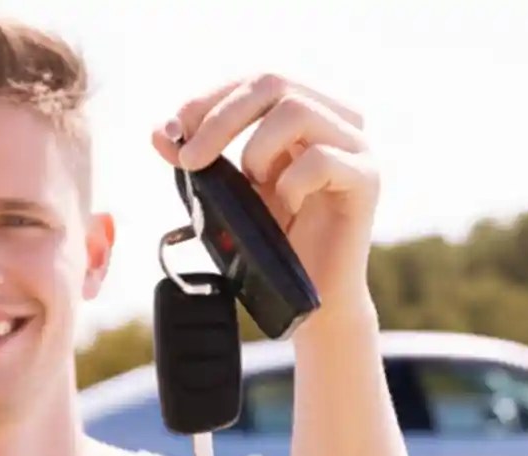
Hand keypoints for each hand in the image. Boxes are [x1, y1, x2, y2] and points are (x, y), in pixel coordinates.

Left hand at [151, 74, 379, 322]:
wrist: (311, 300)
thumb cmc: (274, 244)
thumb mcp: (227, 195)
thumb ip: (200, 160)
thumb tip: (160, 132)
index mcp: (307, 115)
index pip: (257, 82)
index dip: (211, 98)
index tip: (173, 130)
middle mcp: (337, 122)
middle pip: (274, 84)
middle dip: (221, 118)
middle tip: (189, 159)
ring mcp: (357, 149)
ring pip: (298, 110)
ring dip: (257, 149)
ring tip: (252, 185)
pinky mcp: (367, 180)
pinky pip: (321, 159)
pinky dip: (290, 182)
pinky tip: (287, 207)